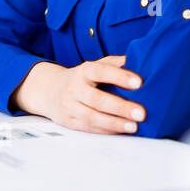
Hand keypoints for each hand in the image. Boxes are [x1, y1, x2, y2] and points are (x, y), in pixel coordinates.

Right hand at [12, 55, 145, 133]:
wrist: (49, 90)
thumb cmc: (79, 78)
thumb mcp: (94, 65)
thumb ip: (115, 63)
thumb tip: (139, 60)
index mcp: (84, 71)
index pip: (102, 72)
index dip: (120, 76)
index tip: (138, 82)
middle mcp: (75, 88)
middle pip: (97, 99)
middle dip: (120, 107)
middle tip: (141, 113)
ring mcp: (70, 106)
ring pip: (92, 117)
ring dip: (114, 123)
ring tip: (133, 126)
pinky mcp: (69, 121)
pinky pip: (89, 128)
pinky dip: (106, 131)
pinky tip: (120, 131)